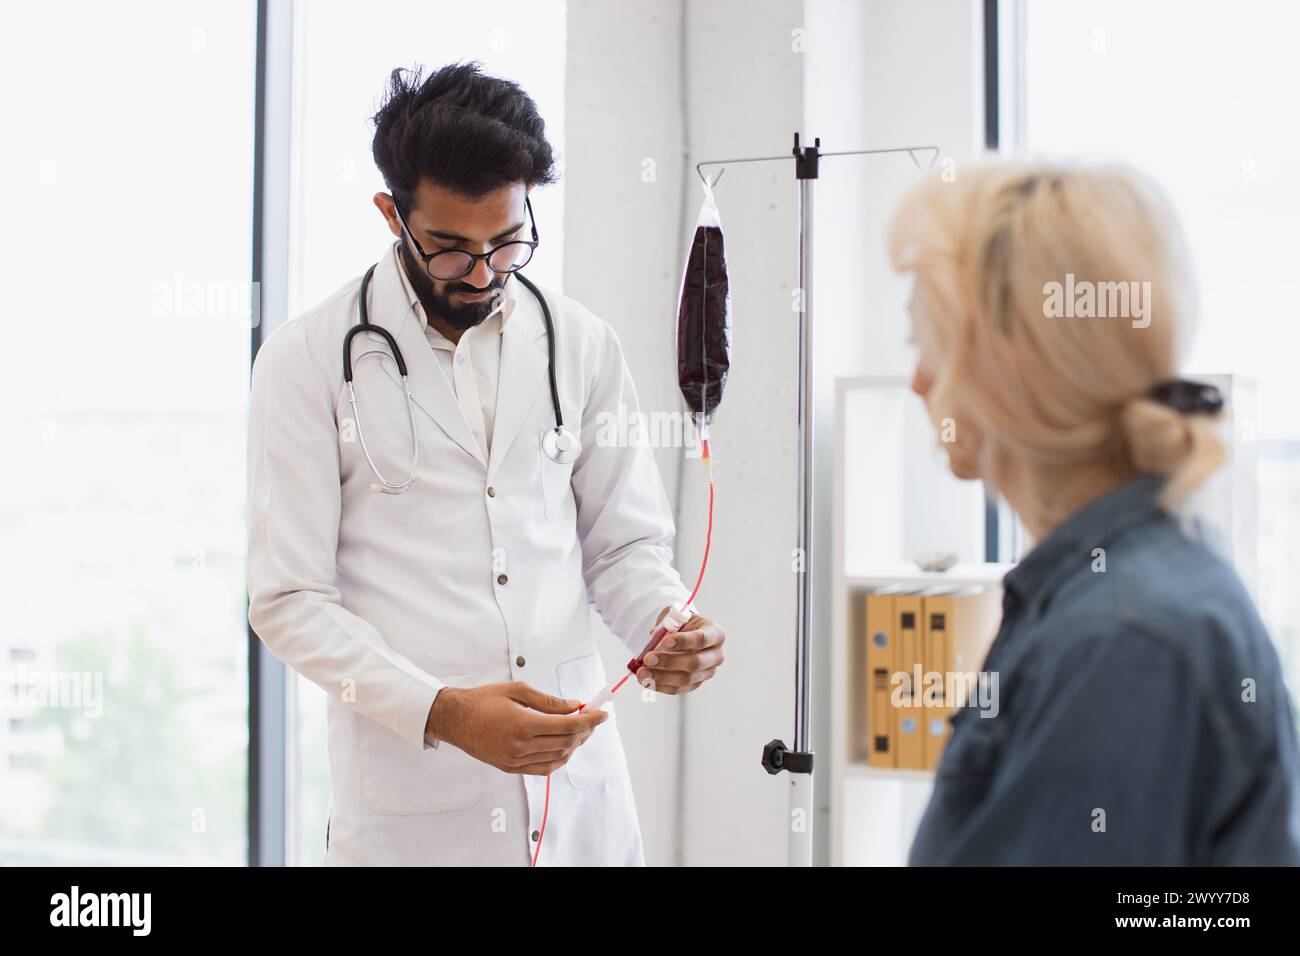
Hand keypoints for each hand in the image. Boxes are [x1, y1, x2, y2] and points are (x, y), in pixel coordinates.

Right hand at [425, 682, 607, 775]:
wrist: (455, 719)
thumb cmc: (484, 700)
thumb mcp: (518, 691)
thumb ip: (549, 701)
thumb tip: (574, 706)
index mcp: (523, 724)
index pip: (567, 726)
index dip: (589, 720)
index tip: (601, 714)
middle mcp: (520, 746)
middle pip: (566, 742)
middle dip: (585, 731)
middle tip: (593, 719)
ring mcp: (515, 760)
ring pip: (557, 758)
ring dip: (574, 745)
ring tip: (580, 731)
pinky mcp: (510, 768)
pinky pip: (544, 769)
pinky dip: (559, 760)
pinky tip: (565, 748)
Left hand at [635, 609, 725, 694]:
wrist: (683, 634)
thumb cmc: (681, 624)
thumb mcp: (676, 616)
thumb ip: (667, 624)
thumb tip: (654, 637)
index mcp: (715, 634)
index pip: (702, 639)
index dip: (684, 641)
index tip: (664, 640)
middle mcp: (715, 655)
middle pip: (695, 663)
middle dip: (669, 661)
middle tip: (648, 658)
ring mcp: (707, 673)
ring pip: (685, 679)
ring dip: (661, 677)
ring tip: (642, 672)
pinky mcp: (695, 684)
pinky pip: (678, 689)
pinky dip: (660, 686)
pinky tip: (646, 681)